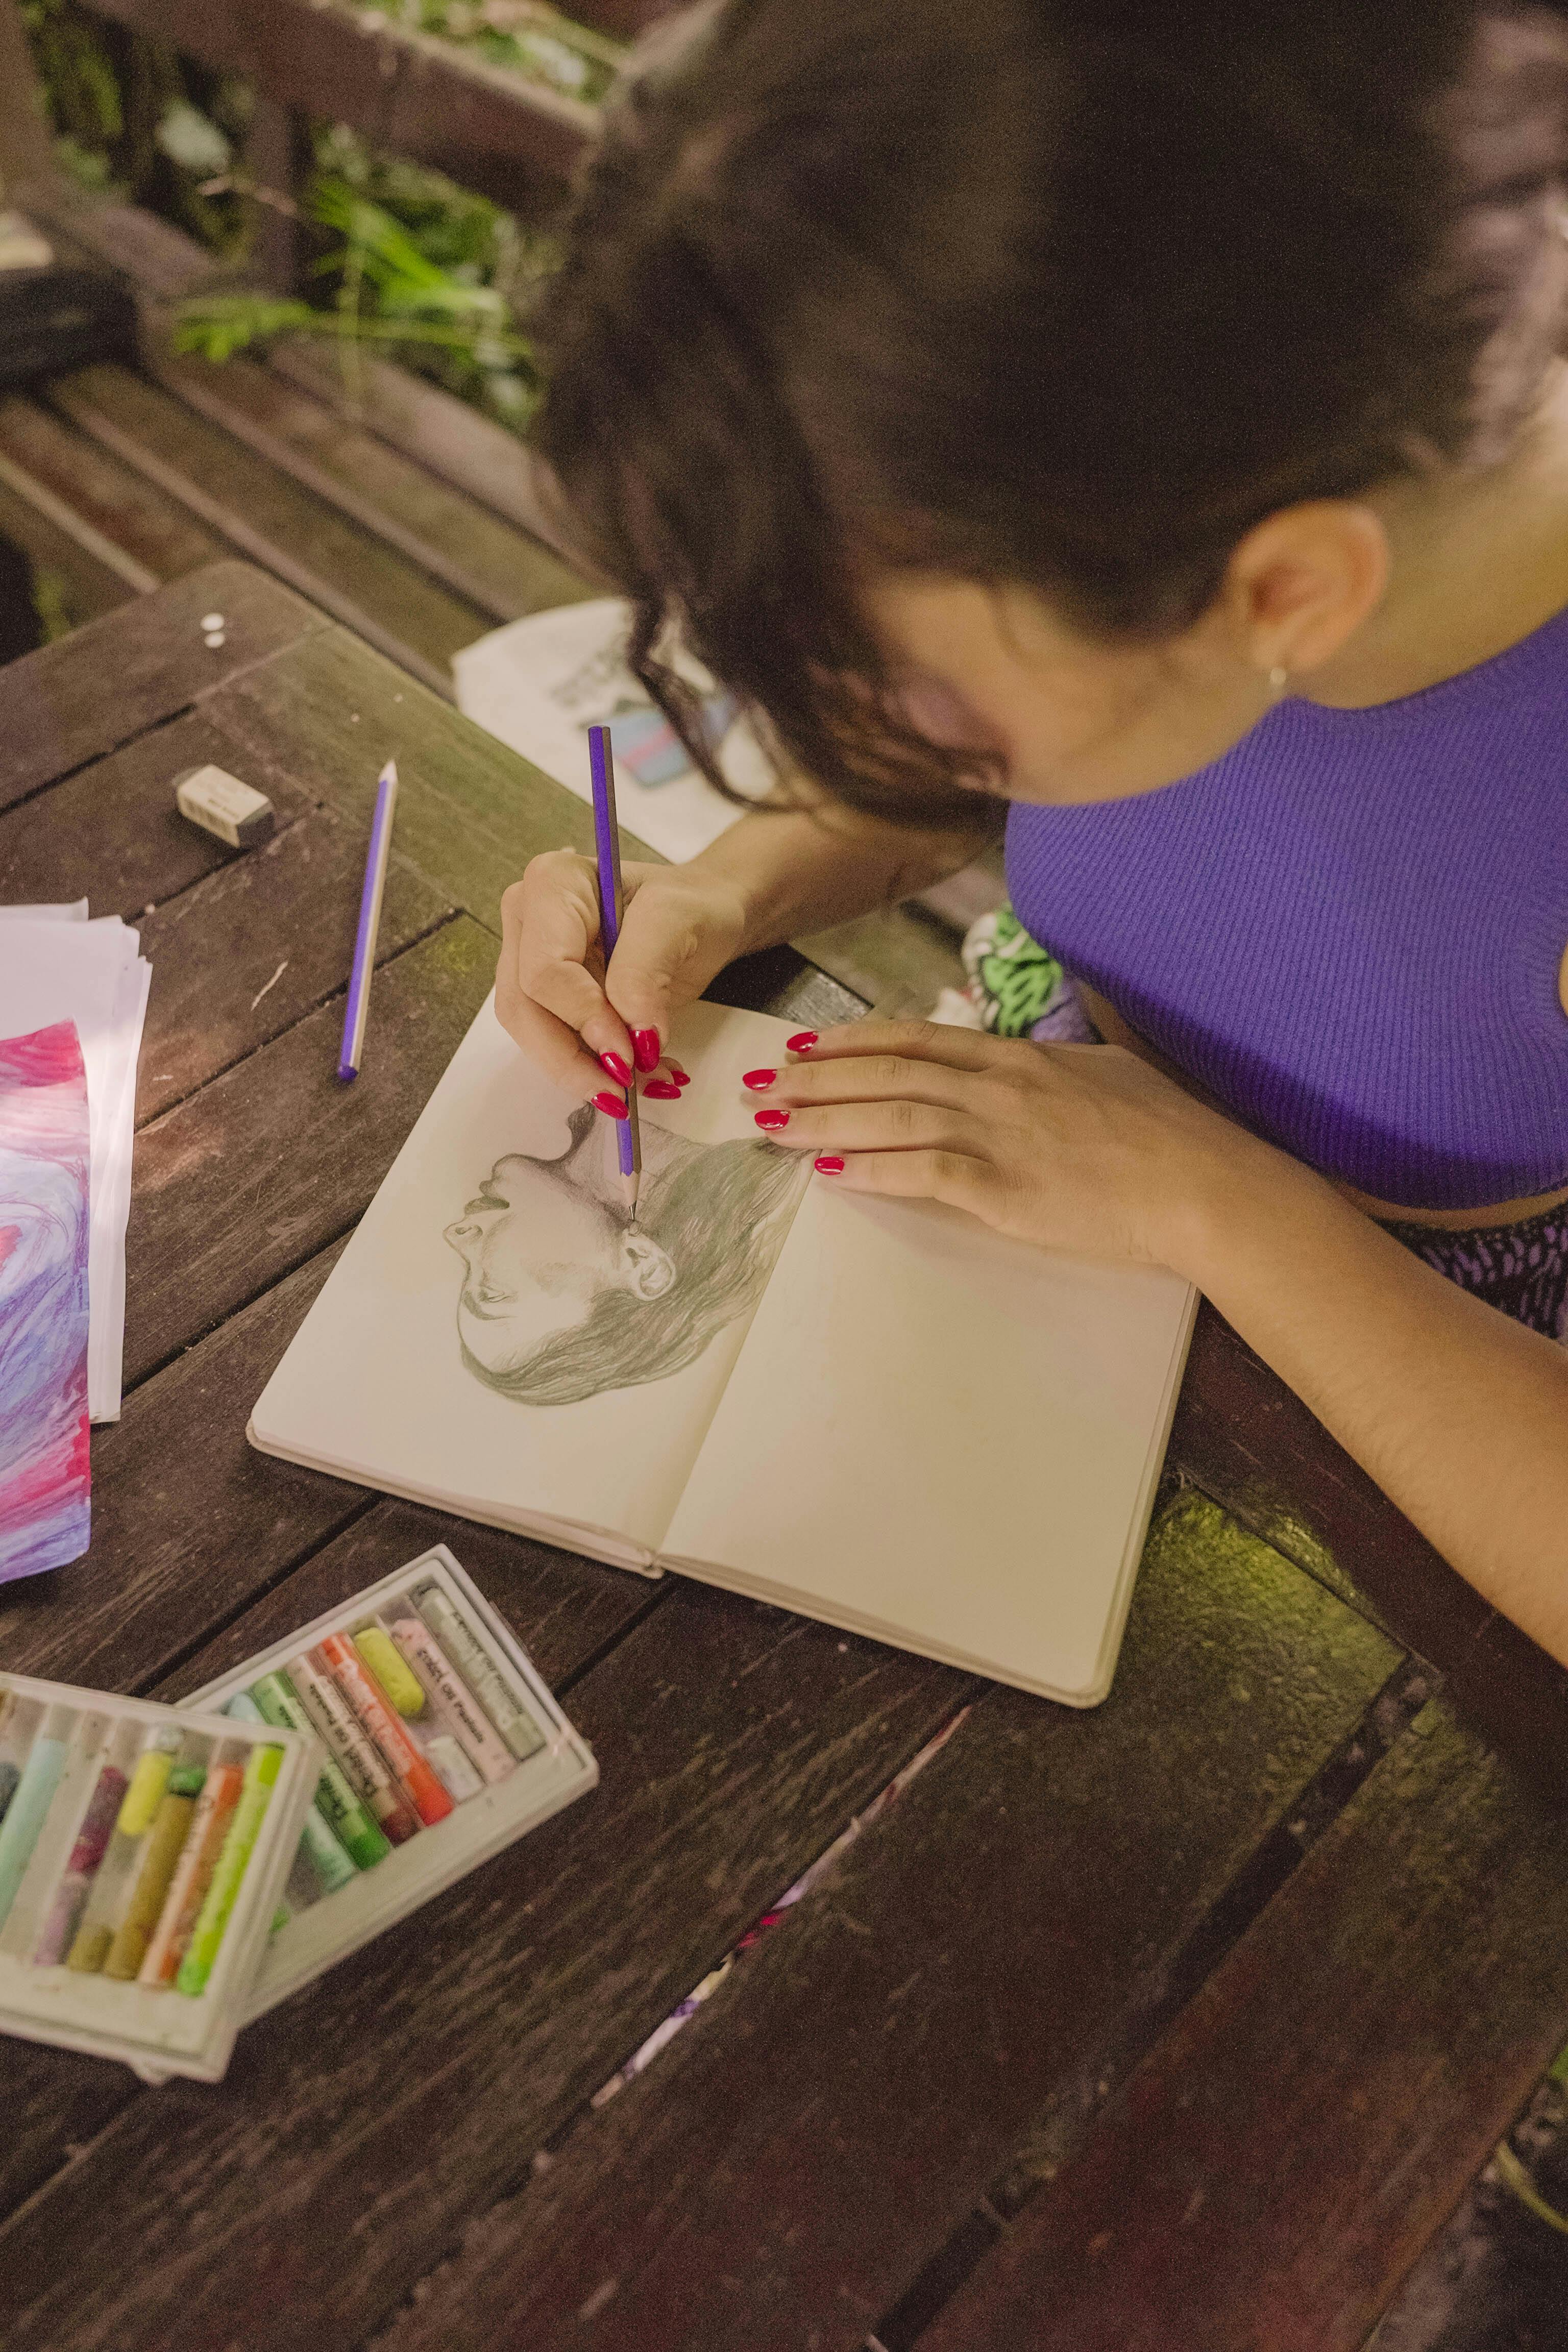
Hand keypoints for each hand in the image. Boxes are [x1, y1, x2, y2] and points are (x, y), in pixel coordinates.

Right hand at [496, 851, 747, 1100]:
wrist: (704, 915)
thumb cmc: (690, 905)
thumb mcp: (676, 922)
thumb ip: (644, 973)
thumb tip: (631, 1039)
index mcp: (552, 884)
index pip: (545, 968)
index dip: (583, 1018)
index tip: (628, 1053)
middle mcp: (528, 919)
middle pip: (523, 1007)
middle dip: (572, 1058)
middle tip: (622, 1091)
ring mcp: (529, 958)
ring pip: (531, 1032)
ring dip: (580, 1070)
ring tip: (638, 1085)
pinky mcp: (546, 995)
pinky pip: (553, 1041)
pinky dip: (591, 1067)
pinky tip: (636, 1075)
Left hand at [742, 1019, 1281, 1273]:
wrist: (1205, 1186)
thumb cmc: (1172, 1134)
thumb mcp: (1118, 1069)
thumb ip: (1074, 1051)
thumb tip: (1066, 1031)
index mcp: (1021, 1057)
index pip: (918, 1039)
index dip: (855, 1041)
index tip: (808, 1045)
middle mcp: (999, 1085)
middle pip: (887, 1073)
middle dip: (817, 1079)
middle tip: (762, 1085)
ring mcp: (998, 1134)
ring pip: (890, 1116)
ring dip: (823, 1120)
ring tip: (771, 1126)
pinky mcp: (1003, 1187)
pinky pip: (921, 1170)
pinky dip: (870, 1168)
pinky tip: (829, 1172)